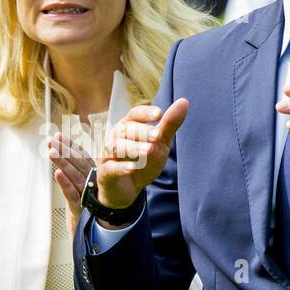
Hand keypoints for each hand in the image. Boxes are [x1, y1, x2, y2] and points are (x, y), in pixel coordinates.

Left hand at [48, 132, 95, 238]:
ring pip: (74, 176)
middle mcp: (92, 184)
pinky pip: (72, 194)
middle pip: (77, 164)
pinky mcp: (80, 209)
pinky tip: (57, 174)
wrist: (96, 237)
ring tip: (52, 151)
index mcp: (94, 178)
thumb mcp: (85, 191)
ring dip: (63, 163)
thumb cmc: (89, 212)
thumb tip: (68, 162)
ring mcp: (87, 196)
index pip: (82, 158)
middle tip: (53, 140)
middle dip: (64, 151)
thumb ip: (80, 176)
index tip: (59, 136)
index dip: (70, 146)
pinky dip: (65, 184)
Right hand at [95, 99, 189, 214]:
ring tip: (149, 150)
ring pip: (117, 147)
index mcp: (128, 126)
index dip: (145, 113)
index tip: (159, 114)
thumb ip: (169, 124)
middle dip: (141, 131)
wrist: (128, 188)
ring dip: (133, 148)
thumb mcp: (160, 142)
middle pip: (125, 129)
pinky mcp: (105, 173)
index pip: (135, 114)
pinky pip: (110, 168)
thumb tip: (184, 101)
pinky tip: (133, 168)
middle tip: (158, 135)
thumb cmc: (143, 160)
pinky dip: (121, 167)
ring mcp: (108, 155)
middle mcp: (115, 137)